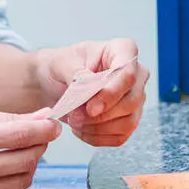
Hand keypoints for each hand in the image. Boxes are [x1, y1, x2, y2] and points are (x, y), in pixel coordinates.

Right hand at [0, 106, 61, 188]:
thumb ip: (8, 118)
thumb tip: (43, 117)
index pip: (21, 135)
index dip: (45, 129)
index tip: (54, 124)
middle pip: (26, 159)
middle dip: (40, 145)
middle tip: (38, 136)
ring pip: (22, 180)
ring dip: (29, 164)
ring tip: (20, 152)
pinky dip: (15, 181)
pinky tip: (5, 169)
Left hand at [34, 39, 149, 146]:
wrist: (53, 82)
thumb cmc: (60, 66)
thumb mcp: (62, 63)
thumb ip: (78, 76)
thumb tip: (91, 90)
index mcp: (121, 50)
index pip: (128, 72)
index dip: (111, 92)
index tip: (90, 107)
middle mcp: (135, 74)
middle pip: (132, 100)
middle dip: (102, 114)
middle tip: (75, 117)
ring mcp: (134, 98)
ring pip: (128, 122)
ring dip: (98, 128)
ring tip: (75, 122)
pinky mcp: (127, 119)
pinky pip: (121, 136)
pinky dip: (98, 138)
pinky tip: (81, 130)